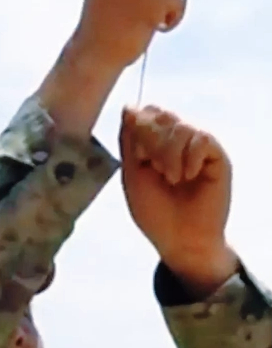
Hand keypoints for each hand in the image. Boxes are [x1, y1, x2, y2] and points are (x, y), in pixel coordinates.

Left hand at [120, 105, 235, 297]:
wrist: (180, 240)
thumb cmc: (156, 212)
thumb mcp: (133, 174)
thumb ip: (129, 141)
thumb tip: (128, 107)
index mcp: (156, 143)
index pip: (146, 113)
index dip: (139, 128)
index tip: (139, 158)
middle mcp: (178, 141)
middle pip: (162, 114)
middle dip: (152, 141)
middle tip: (155, 169)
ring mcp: (198, 148)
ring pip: (181, 126)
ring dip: (169, 153)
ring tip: (172, 178)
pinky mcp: (217, 157)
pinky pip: (202, 138)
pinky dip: (190, 157)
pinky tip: (188, 176)